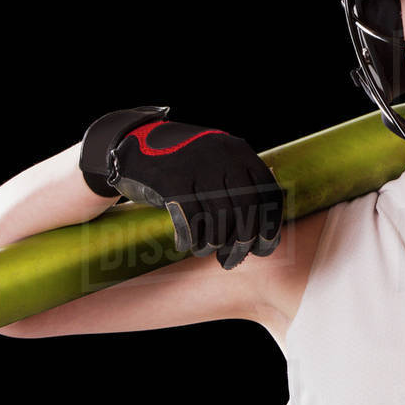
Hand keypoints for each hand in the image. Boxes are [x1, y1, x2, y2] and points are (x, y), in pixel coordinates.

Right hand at [79, 107, 284, 268]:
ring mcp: (197, 165)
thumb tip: (261, 237)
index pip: (269, 194)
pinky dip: (190, 238)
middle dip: (243, 241)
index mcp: (240, 152)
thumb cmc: (184, 166)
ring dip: (214, 243)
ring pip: (219, 216)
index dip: (270, 227)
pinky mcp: (171, 178)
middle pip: (247, 208)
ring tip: (205, 251)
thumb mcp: (218, 166)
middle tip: (232, 260)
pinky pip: (190, 219)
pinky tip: (185, 244)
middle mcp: (223, 155)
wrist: (134, 144)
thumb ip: (241, 190)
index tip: (262, 249)